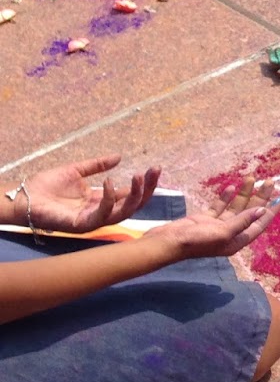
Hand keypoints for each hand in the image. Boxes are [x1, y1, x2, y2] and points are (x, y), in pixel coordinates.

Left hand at [20, 155, 160, 232]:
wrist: (23, 196)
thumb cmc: (45, 186)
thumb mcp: (76, 170)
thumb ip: (97, 165)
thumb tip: (119, 156)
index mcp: (100, 201)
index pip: (129, 195)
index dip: (143, 183)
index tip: (154, 168)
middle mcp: (100, 212)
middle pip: (133, 205)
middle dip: (147, 189)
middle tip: (155, 171)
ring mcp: (93, 220)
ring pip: (124, 213)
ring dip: (135, 195)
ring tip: (139, 176)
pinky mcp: (82, 224)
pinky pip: (103, 214)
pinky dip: (109, 199)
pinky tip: (109, 182)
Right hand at [148, 179, 279, 258]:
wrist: (166, 242)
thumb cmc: (195, 241)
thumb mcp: (222, 233)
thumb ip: (242, 221)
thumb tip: (262, 211)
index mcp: (236, 241)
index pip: (259, 224)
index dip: (271, 211)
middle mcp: (229, 234)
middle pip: (249, 213)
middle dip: (259, 197)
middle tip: (269, 181)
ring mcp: (216, 226)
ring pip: (235, 207)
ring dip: (243, 193)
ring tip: (251, 178)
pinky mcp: (204, 219)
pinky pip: (219, 206)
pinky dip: (226, 197)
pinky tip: (232, 187)